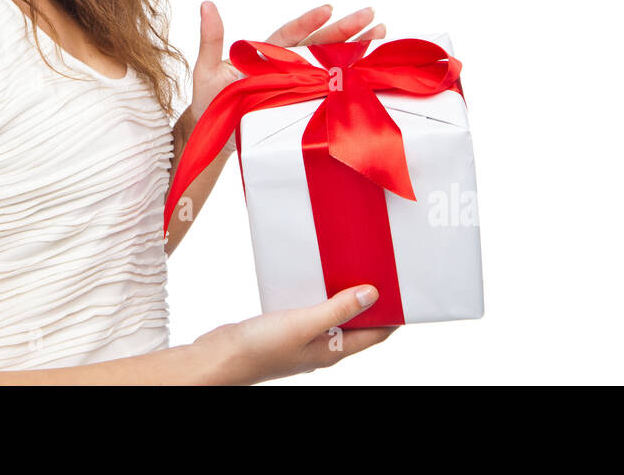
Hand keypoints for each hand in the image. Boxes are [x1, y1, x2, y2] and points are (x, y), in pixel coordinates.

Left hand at [187, 2, 386, 124]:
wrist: (216, 133)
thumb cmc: (210, 101)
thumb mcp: (206, 70)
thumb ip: (211, 38)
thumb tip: (206, 3)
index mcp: (267, 55)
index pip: (291, 35)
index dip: (308, 23)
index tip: (327, 9)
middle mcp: (287, 65)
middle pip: (319, 45)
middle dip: (344, 30)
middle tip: (370, 13)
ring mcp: (297, 83)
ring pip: (329, 62)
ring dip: (354, 48)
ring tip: (380, 32)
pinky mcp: (302, 103)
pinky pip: (328, 88)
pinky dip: (350, 77)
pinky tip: (372, 66)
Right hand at [191, 284, 398, 384]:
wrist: (219, 359)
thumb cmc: (260, 348)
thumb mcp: (303, 324)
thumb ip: (337, 309)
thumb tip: (373, 295)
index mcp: (334, 351)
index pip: (376, 334)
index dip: (394, 314)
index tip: (403, 287)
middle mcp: (323, 347)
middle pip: (357, 323)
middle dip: (370, 299)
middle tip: (377, 266)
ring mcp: (304, 338)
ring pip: (333, 314)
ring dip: (342, 292)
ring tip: (349, 264)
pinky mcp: (286, 328)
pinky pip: (311, 308)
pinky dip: (318, 292)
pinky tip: (313, 275)